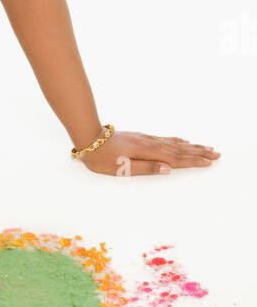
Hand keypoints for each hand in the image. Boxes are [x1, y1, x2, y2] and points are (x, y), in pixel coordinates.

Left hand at [78, 129, 220, 175]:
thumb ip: (146, 168)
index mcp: (148, 152)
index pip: (175, 158)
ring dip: (192, 146)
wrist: (90, 138)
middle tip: (217, 154)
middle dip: (199, 152)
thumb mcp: (121, 168)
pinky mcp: (143, 137)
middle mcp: (151, 143)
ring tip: (207, 147)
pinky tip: (184, 140)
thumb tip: (168, 169)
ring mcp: (147, 139)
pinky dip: (178, 140)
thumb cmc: (102, 158)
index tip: (209, 162)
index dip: (193, 161)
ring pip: (175, 143)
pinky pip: (166, 139)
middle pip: (180, 149)